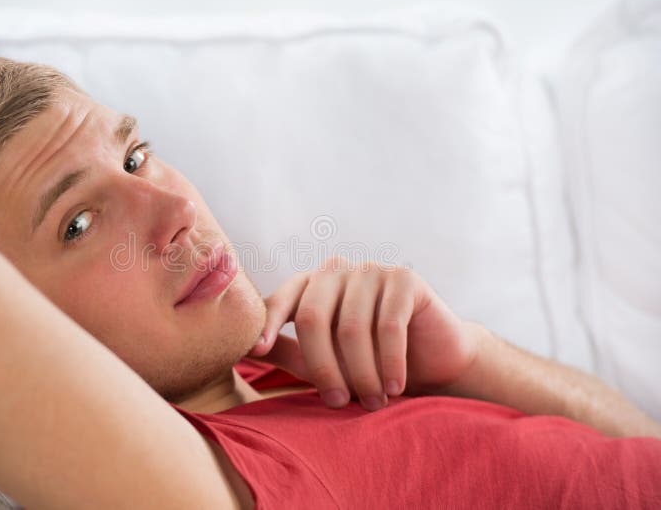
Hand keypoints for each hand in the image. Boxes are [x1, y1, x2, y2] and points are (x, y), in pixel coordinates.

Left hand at [247, 257, 483, 410]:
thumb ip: (285, 350)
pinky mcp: (404, 279)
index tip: (255, 351)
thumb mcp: (321, 359)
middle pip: (312, 316)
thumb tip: (241, 349)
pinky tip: (394, 386)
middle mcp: (338, 270)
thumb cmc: (370, 362)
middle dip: (323, 366)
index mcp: (312, 284)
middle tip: (336, 404)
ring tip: (372, 403)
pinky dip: (390, 362)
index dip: (267, 324)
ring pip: (351, 327)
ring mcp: (371, 270)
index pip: (282, 300)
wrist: (433, 360)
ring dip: (362, 373)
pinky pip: (388, 326)